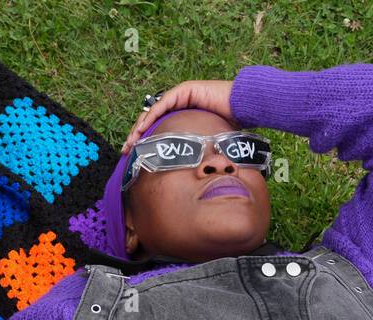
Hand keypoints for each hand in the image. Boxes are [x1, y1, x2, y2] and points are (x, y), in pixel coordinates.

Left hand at [121, 80, 235, 153]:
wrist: (245, 108)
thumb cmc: (230, 125)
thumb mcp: (206, 143)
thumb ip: (194, 151)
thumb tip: (186, 176)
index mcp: (181, 116)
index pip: (158, 128)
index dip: (145, 141)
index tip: (135, 156)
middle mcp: (179, 104)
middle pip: (151, 120)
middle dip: (137, 135)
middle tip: (127, 151)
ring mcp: (180, 96)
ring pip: (153, 112)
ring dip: (139, 127)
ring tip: (131, 142)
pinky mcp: (184, 91)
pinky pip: (162, 104)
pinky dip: (151, 116)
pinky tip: (143, 129)